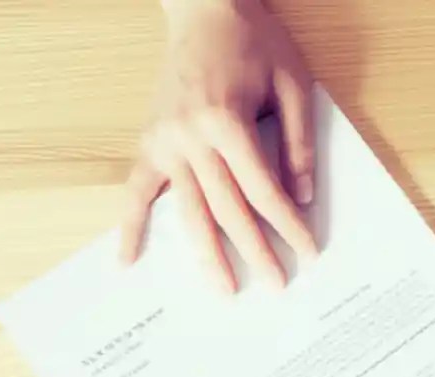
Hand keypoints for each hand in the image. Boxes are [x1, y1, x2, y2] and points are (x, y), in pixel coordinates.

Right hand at [122, 0, 316, 290]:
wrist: (204, 7)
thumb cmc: (252, 40)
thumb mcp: (292, 83)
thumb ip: (298, 142)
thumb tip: (301, 197)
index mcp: (227, 121)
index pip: (263, 190)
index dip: (288, 226)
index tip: (307, 253)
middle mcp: (190, 137)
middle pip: (227, 209)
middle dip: (254, 252)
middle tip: (274, 287)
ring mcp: (163, 142)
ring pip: (186, 210)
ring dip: (205, 254)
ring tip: (222, 290)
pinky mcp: (148, 141)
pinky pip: (135, 191)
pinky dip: (129, 227)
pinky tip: (127, 262)